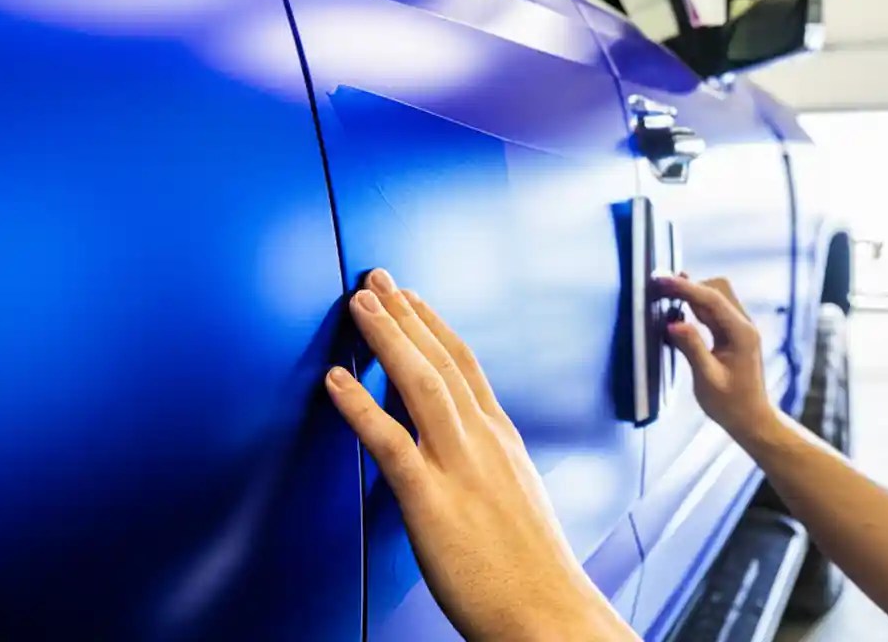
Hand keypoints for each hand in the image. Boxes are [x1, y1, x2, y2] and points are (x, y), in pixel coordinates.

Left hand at [325, 269, 635, 641]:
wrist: (550, 616)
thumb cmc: (532, 571)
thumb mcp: (516, 499)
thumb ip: (487, 466)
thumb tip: (464, 454)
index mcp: (502, 441)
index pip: (466, 366)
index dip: (434, 326)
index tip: (411, 299)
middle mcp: (484, 442)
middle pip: (441, 361)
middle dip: (405, 315)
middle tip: (377, 279)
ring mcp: (460, 467)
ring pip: (420, 384)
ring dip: (386, 338)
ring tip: (359, 305)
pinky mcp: (433, 500)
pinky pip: (389, 442)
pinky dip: (360, 405)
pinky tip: (337, 380)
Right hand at [658, 275, 777, 439]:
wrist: (751, 419)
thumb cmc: (730, 405)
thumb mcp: (707, 379)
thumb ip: (692, 348)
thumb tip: (672, 322)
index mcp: (741, 333)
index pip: (712, 299)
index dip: (685, 287)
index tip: (660, 281)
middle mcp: (743, 325)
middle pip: (716, 289)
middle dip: (688, 285)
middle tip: (659, 288)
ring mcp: (738, 328)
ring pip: (714, 297)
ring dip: (690, 293)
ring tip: (663, 293)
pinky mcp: (731, 334)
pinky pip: (712, 311)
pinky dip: (694, 305)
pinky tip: (677, 309)